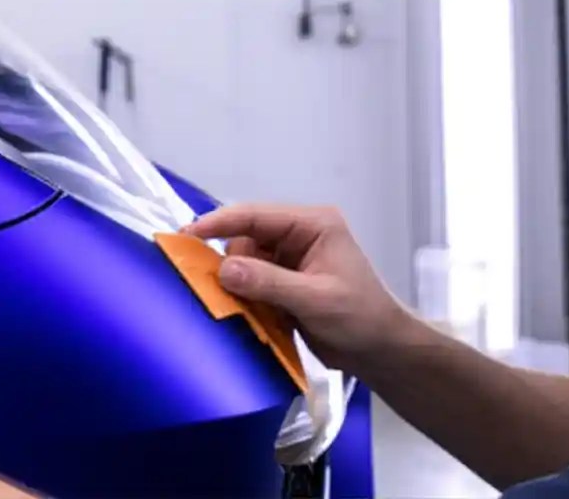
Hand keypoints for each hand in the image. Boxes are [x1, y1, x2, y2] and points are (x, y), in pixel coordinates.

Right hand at [184, 204, 412, 374]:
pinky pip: (250, 281)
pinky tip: (245, 311)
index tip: (185, 236)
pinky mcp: (284, 282)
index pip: (255, 215)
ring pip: (244, 261)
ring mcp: (290, 259)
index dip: (218, 223)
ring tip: (233, 305)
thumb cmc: (362, 319)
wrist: (383, 352)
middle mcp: (298, 235)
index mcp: (312, 225)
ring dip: (235, 282)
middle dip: (226, 260)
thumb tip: (224, 269)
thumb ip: (269, 282)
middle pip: (245, 237)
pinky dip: (243, 296)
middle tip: (203, 281)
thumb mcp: (316, 300)